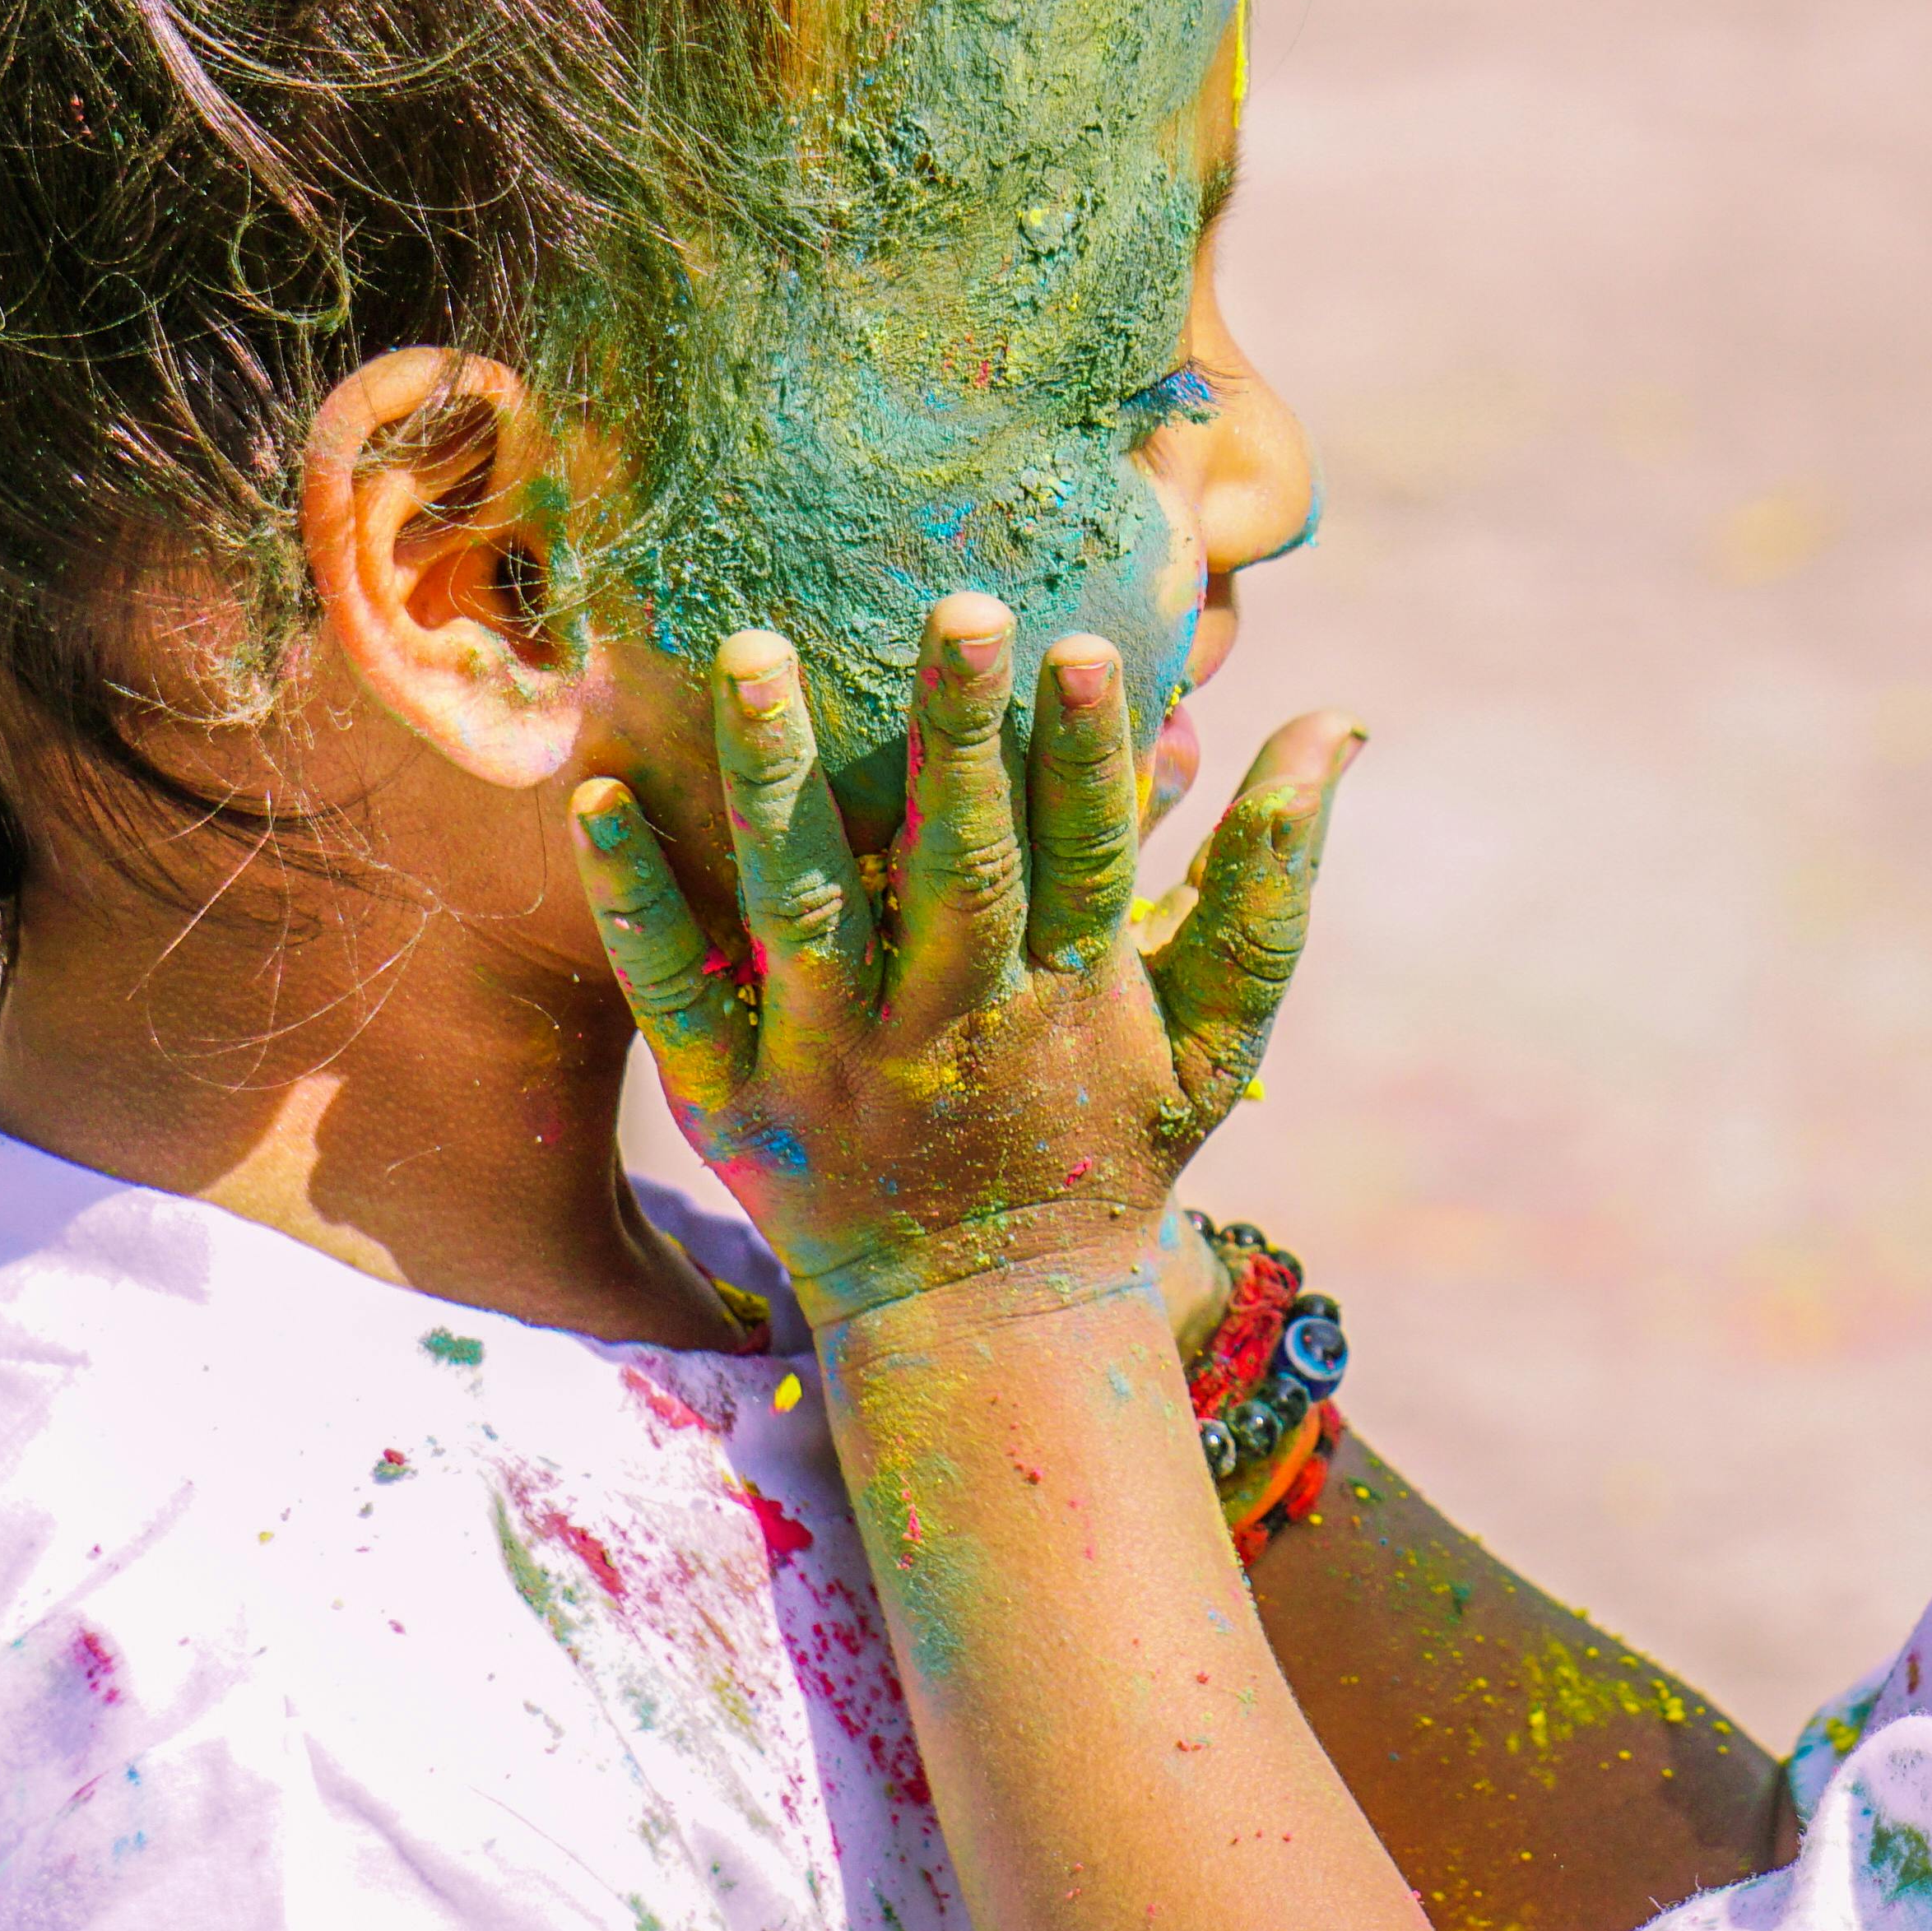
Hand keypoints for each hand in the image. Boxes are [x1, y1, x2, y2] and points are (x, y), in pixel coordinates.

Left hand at [568, 593, 1361, 1328]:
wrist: (987, 1324)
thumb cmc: (1110, 1148)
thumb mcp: (1216, 1034)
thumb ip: (1268, 881)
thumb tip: (1335, 723)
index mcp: (1072, 997)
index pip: (1087, 857)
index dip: (1093, 755)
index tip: (1087, 646)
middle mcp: (953, 1023)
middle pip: (959, 866)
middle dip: (962, 739)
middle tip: (957, 606)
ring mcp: (833, 1062)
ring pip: (806, 909)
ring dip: (781, 782)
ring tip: (753, 653)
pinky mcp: (731, 1102)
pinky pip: (673, 991)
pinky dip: (637, 899)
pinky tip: (595, 796)